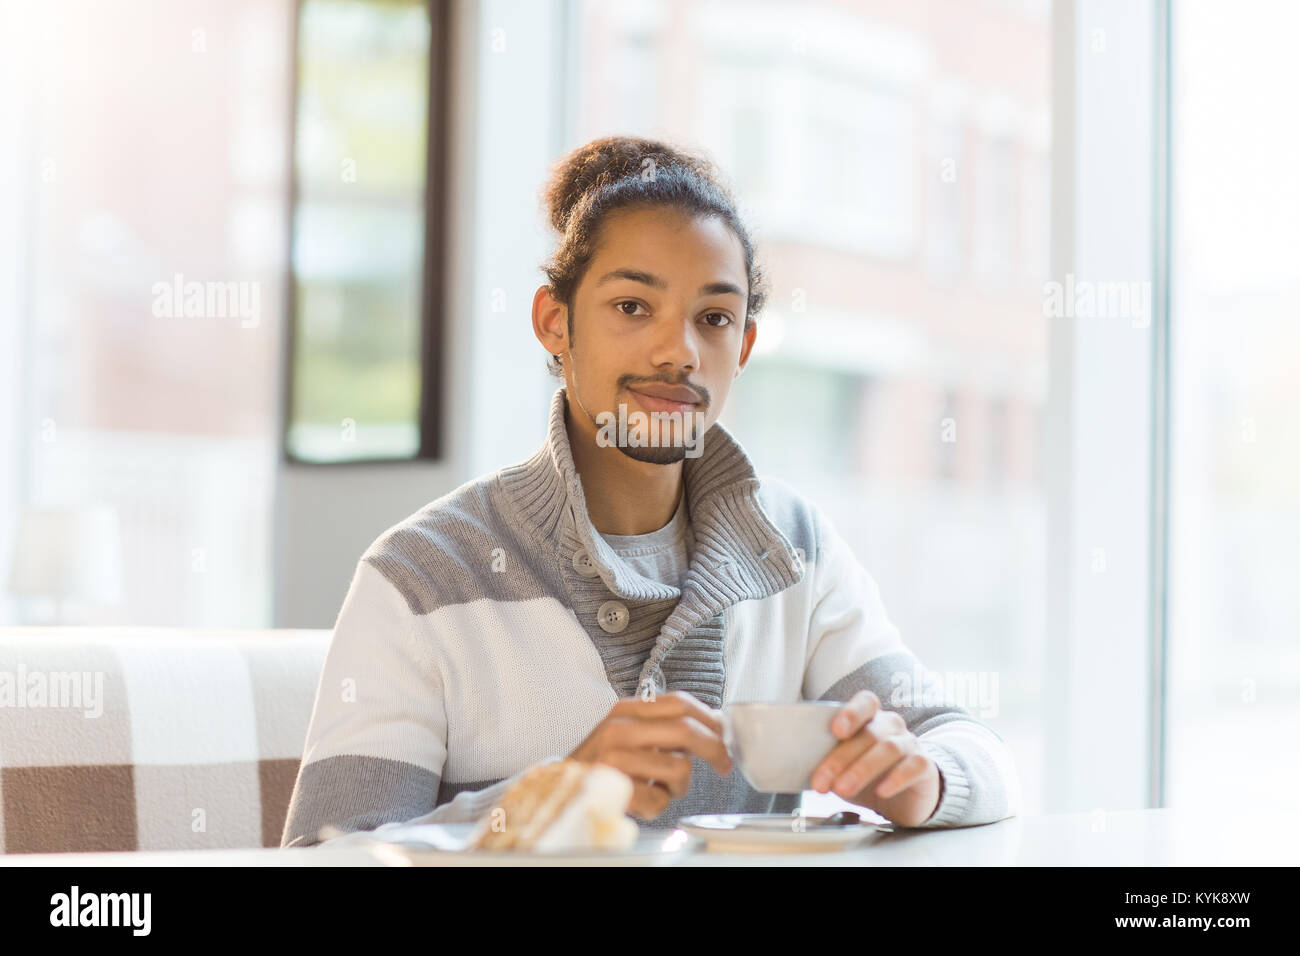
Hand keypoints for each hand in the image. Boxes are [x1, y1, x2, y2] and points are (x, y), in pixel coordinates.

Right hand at [569, 690, 733, 820]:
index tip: (724, 735)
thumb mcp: (628, 733)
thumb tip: (714, 726)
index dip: (710, 719)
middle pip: (685, 731)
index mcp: (625, 710)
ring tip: (661, 786)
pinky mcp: (614, 788)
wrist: (561, 788)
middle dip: (714, 749)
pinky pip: (660, 799)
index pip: (679, 702)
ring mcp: (615, 758)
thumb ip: (663, 726)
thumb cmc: (603, 764)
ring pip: (679, 768)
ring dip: (680, 785)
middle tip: (724, 764)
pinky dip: (658, 804)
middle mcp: (619, 728)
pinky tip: (642, 798)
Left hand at [809, 690, 941, 826]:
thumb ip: (828, 758)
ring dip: (862, 769)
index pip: (865, 703)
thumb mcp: (844, 765)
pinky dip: (896, 778)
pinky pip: (914, 766)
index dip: (851, 713)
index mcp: (870, 718)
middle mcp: (891, 726)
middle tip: (821, 782)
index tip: (835, 731)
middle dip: (841, 758)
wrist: (904, 795)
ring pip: (889, 748)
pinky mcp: (924, 766)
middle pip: (869, 733)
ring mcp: (910, 743)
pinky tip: (882, 791)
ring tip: (843, 789)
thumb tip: (797, 764)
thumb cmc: (868, 775)